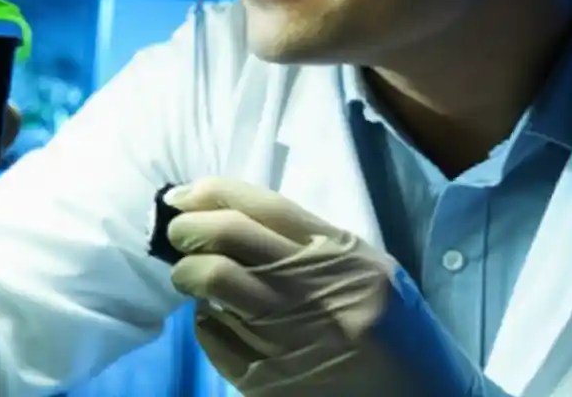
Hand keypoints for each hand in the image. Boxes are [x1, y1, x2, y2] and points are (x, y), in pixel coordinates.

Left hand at [163, 177, 493, 396]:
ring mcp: (290, 336)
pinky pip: (213, 335)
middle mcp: (314, 292)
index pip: (262, 206)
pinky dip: (206, 321)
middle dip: (187, 230)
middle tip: (177, 235)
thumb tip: (225, 213)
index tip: (181, 197)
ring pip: (211, 284)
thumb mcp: (367, 271)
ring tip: (191, 276)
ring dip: (188, 274)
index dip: (210, 193)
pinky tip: (218, 319)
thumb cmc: (394, 330)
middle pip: (227, 239)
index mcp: (343, 256)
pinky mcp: (269, 379)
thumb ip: (306, 241)